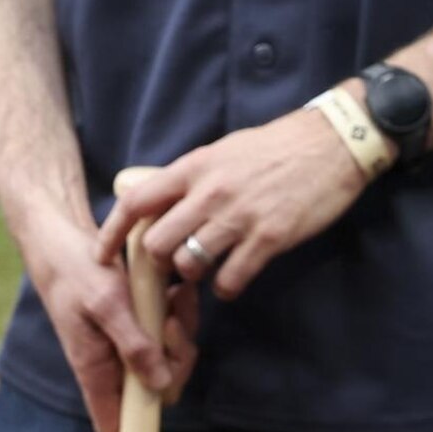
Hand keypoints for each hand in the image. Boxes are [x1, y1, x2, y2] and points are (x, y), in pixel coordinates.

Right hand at [22, 212, 199, 431]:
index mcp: (95, 370)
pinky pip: (167, 330)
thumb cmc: (75, 271)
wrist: (60, 238)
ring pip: (168, 356)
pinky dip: (177, 312)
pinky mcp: (136, 322)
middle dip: (176, 358)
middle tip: (171, 320)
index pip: (114, 426)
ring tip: (177, 295)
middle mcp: (112, 363)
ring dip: (180, 329)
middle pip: (157, 388)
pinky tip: (177, 289)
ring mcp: (125, 342)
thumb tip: (160, 384)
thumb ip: (133, 344)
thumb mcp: (106, 304)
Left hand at [102, 104, 370, 301]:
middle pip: (157, 243)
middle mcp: (209, 192)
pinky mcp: (268, 239)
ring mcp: (239, 217)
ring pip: (190, 265)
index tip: (102, 255)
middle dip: (159, 262)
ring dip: (193, 276)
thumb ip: (192, 178)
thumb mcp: (222, 152)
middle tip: (172, 265)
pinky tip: (233, 279)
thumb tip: (162, 202)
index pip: (136, 201)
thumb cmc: (275, 147)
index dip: (112, 232)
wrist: (330, 144)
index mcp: (194, 168)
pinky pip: (230, 280)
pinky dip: (226, 287)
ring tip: (207, 269)